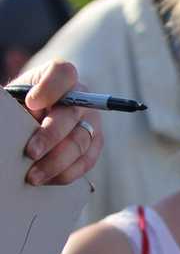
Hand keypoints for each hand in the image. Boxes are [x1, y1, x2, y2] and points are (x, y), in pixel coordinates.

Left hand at [13, 60, 102, 185]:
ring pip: (80, 141)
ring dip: (56, 162)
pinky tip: (46, 180)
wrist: (37, 121)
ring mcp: (92, 120)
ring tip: (32, 177)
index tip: (32, 103)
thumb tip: (8, 120)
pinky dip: (66, 173)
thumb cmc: (21, 109)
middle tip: (29, 153)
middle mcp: (82, 97)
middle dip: (50, 136)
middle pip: (71, 114)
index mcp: (59, 78)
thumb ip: (13, 107)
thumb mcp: (15, 100)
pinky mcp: (95, 143)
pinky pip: (86, 161)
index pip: (63, 73)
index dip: (50, 88)